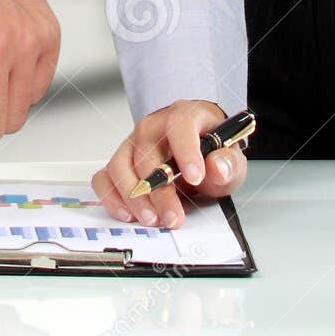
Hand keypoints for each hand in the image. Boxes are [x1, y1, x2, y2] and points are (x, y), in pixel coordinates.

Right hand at [91, 100, 247, 228]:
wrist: (197, 150)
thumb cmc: (211, 150)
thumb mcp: (230, 157)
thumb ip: (228, 163)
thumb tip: (217, 167)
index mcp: (184, 116)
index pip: (180, 125)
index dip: (186, 151)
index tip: (196, 177)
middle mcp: (153, 127)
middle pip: (147, 153)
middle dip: (159, 191)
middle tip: (173, 217)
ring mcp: (133, 142)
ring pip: (120, 165)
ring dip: (133, 196)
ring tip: (152, 219)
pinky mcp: (121, 161)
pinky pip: (104, 176)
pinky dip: (111, 196)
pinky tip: (127, 213)